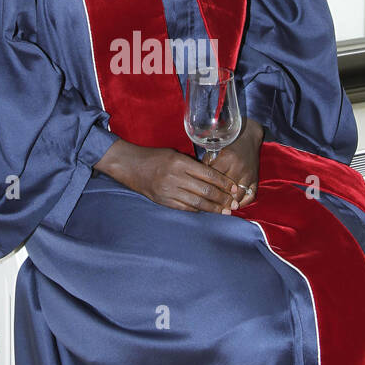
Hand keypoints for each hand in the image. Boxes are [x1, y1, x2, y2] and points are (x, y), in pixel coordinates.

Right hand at [93, 139, 241, 213]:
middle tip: (234, 203)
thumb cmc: (154, 157)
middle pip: (206, 190)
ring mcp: (169, 191)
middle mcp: (175, 177)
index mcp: (180, 162)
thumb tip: (214, 176)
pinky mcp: (164, 201)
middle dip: (223, 198)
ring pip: (198, 202)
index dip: (224, 182)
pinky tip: (207, 210)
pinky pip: (186, 208)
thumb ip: (192, 164)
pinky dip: (199, 209)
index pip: (208, 174)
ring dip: (214, 208)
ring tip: (225, 211)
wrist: (130, 166)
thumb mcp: (174, 154)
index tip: (234, 188)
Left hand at [204, 117, 262, 210]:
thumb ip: (207, 165)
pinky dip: (243, 203)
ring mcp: (249, 175)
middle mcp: (239, 168)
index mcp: (227, 159)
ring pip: (238, 196)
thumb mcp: (214, 150)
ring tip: (221, 209)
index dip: (206, 188)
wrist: (247, 137)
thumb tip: (198, 182)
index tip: (199, 195)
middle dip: (216, 200)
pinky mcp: (256, 179)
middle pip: (225, 190)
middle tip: (208, 207)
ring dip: (229, 204)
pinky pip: (251, 196)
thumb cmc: (227, 144)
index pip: (214, 180)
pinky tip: (234, 206)